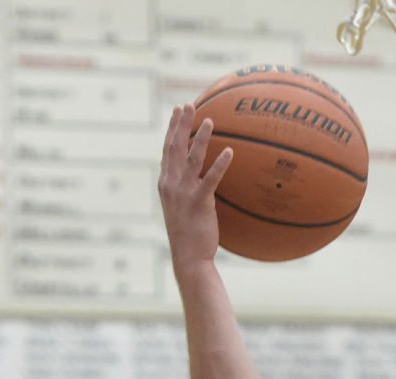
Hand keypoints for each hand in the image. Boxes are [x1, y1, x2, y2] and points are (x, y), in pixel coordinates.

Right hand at [157, 106, 232, 272]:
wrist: (188, 257)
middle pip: (175, 146)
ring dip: (200, 137)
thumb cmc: (189, 236)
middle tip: (189, 104)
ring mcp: (184, 193)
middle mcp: (171, 184)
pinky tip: (229, 151)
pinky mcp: (199, 203)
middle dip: (181, 123)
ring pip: (192, 158)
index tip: (177, 110)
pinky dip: (220, 164)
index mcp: (166, 183)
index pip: (167, 149)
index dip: (172, 128)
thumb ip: (186, 190)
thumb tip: (200, 179)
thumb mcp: (181, 209)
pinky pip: (211, 179)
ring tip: (209, 120)